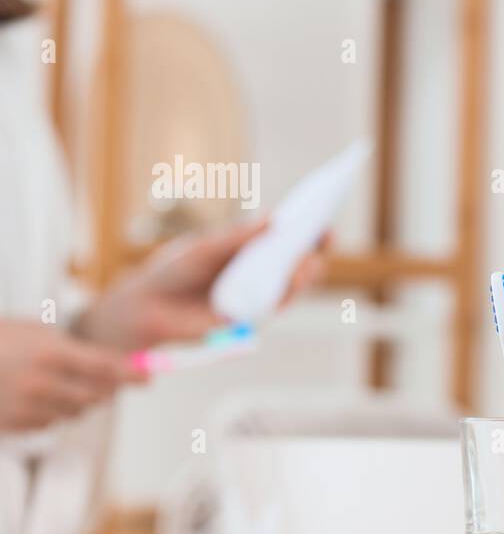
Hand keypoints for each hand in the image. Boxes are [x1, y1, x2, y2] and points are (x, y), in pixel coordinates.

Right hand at [0, 321, 144, 430]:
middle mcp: (42, 382)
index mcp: (50, 353)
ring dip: (76, 400)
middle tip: (102, 380)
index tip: (148, 377)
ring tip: (54, 382)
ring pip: (75, 412)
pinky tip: (33, 396)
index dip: (130, 372)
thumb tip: (112, 367)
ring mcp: (28, 406)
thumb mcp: (34, 332)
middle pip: (96, 395)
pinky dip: (51, 412)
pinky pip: (50, 423)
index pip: (104, 367)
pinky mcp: (15, 424)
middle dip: (103, 388)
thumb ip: (73, 349)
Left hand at [75, 219, 327, 351]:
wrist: (149, 306)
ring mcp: (258, 295)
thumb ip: (236, 237)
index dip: (308, 227)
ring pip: (293, 285)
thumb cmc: (174, 269)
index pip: (287, 236)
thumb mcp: (203, 247)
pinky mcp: (251, 318)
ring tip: (308, 262)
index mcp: (251, 248)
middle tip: (323, 237)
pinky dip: (288, 293)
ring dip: (306, 273)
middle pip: (298, 260)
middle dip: (315, 249)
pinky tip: (292, 281)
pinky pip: (276, 305)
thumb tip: (273, 219)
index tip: (323, 215)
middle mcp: (260, 272)